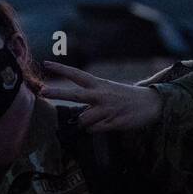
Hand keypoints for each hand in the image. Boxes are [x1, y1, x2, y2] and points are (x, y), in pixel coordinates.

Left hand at [40, 61, 164, 131]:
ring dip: (86, 122)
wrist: (150, 103)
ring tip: (100, 118)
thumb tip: (76, 111)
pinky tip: (106, 123)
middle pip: (74, 94)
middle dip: (57, 93)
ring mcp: (106, 108)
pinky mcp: (112, 122)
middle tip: (42, 91)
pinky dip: (96, 129)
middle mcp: (101, 94)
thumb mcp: (108, 90)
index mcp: (99, 84)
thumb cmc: (125, 97)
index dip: (61, 69)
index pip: (76, 74)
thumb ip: (91, 97)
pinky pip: (94, 129)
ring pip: (83, 119)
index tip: (46, 63)